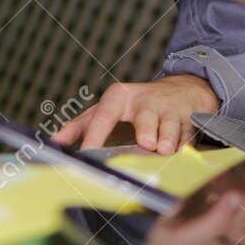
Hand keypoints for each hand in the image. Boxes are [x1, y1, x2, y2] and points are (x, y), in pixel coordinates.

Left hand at [52, 74, 217, 152]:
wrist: (183, 90)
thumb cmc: (137, 106)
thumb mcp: (107, 110)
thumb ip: (80, 126)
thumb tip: (54, 142)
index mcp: (119, 97)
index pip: (104, 116)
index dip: (95, 136)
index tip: (87, 154)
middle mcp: (145, 101)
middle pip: (144, 117)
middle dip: (146, 130)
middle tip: (146, 144)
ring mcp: (169, 110)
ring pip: (169, 127)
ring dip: (167, 140)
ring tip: (164, 149)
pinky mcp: (190, 120)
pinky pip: (187, 137)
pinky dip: (183, 147)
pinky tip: (180, 152)